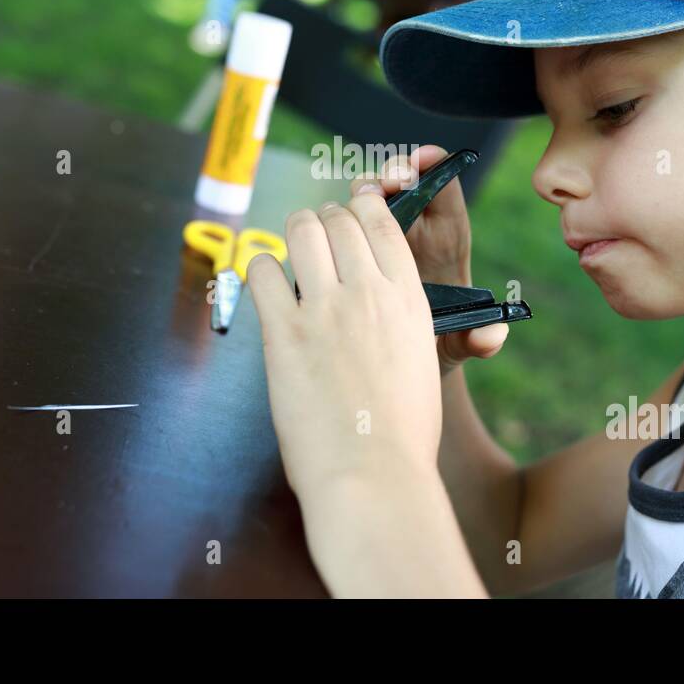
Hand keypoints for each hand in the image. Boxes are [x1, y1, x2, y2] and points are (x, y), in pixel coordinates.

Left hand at [247, 186, 442, 501]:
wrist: (372, 476)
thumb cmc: (401, 435)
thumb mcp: (421, 362)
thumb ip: (400, 323)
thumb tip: (376, 309)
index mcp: (409, 299)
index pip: (382, 224)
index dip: (363, 207)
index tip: (353, 209)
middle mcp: (367, 292)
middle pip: (339, 220)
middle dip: (326, 219)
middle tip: (318, 231)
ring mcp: (323, 310)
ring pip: (302, 232)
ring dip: (295, 230)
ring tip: (292, 244)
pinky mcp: (283, 334)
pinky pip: (263, 272)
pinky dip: (262, 267)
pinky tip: (267, 280)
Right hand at [349, 144, 508, 370]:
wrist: (408, 361)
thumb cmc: (439, 343)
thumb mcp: (458, 345)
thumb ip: (478, 339)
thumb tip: (493, 334)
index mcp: (447, 239)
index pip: (444, 189)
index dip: (434, 167)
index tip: (421, 161)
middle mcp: (415, 230)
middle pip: (404, 182)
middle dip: (392, 173)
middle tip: (383, 185)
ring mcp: (383, 237)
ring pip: (371, 197)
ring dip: (362, 192)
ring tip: (356, 204)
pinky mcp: (358, 249)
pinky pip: (346, 223)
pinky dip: (337, 217)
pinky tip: (328, 226)